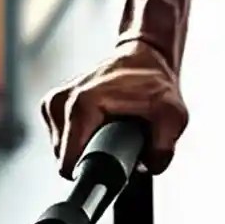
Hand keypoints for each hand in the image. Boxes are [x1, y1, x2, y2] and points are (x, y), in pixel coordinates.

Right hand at [41, 40, 188, 177]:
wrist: (144, 55)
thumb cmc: (155, 81)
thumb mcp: (173, 114)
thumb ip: (163, 147)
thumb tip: (150, 167)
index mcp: (82, 104)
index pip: (71, 162)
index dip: (96, 168)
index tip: (114, 158)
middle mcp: (61, 101)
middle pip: (67, 158)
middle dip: (94, 155)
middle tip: (119, 138)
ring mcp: (53, 102)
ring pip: (64, 150)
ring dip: (88, 145)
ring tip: (111, 127)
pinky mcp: (52, 104)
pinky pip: (62, 138)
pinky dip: (82, 136)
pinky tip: (100, 122)